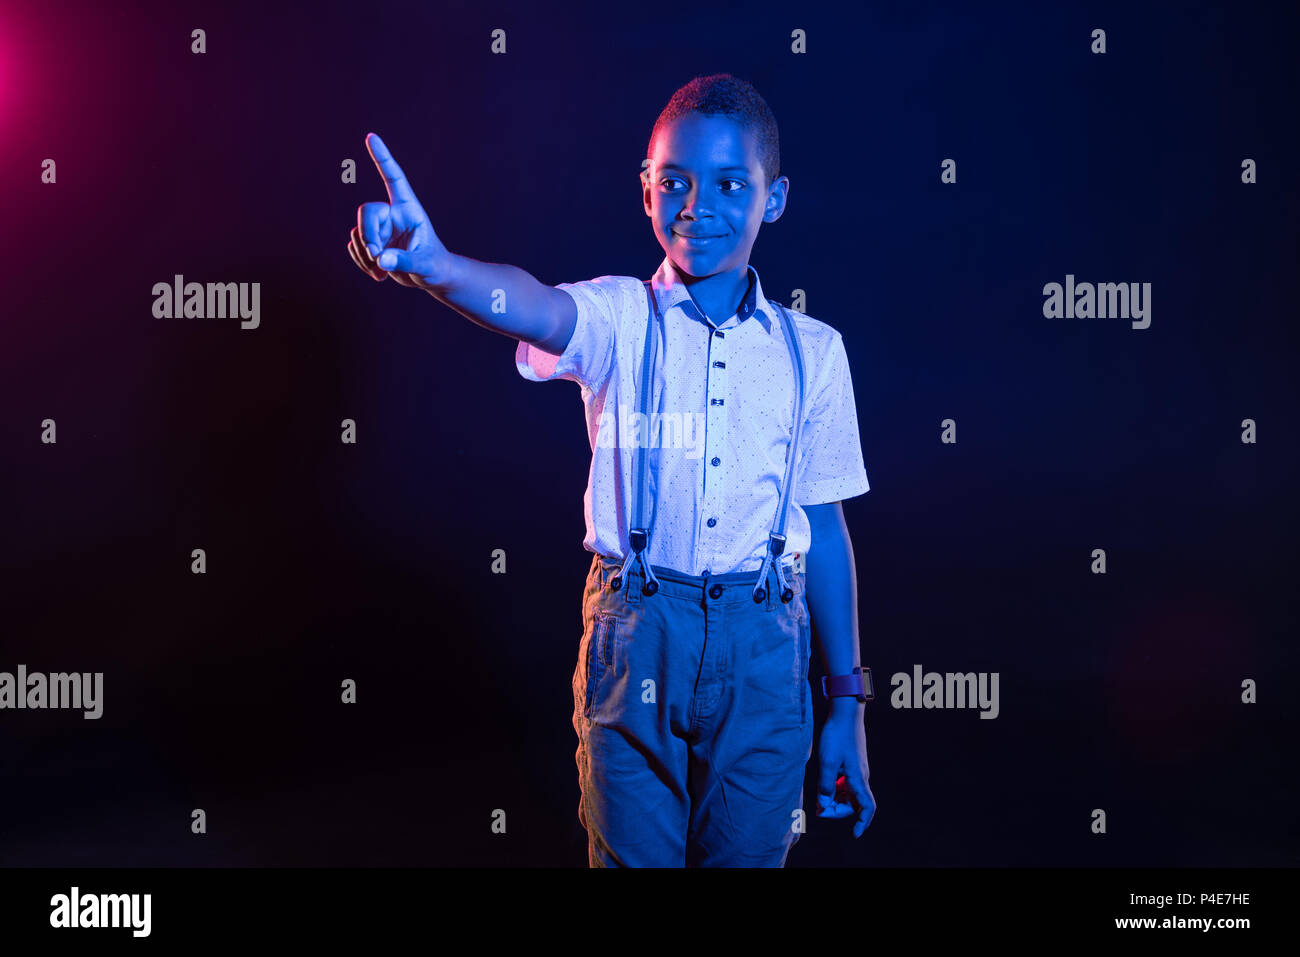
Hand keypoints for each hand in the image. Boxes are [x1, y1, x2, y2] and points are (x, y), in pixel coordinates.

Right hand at [347, 133, 453, 289]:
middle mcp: (392, 213)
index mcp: (408, 208)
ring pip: (358, 232)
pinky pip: (355, 246)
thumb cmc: (435, 265)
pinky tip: (378, 274)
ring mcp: (380, 228)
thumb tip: (381, 259)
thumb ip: (404, 261)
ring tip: (382, 271)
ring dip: (366, 254)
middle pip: (367, 212)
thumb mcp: (425, 264)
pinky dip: (362, 261)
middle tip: (377, 256)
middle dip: (368, 235)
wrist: (430, 276)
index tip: (371, 137)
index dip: (383, 158)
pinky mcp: (371, 241)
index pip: (393, 178)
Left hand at [816, 703, 875, 837]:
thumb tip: (824, 805)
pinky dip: (836, 789)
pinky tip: (825, 783)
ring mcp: (857, 771)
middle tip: (820, 808)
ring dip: (836, 799)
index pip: (867, 808)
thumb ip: (826, 785)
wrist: (845, 713)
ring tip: (820, 796)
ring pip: (849, 794)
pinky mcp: (851, 765)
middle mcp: (861, 777)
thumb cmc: (836, 735)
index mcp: (858, 779)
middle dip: (838, 810)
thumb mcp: (827, 761)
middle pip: (854, 804)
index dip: (863, 823)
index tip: (855, 834)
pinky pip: (846, 784)